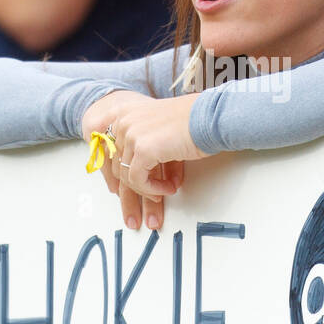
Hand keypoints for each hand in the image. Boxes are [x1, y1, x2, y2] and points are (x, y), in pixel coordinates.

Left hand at [82, 91, 209, 229]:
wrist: (211, 117)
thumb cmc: (194, 122)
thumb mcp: (160, 131)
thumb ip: (146, 146)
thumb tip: (141, 173)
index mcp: (125, 114)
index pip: (112, 152)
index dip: (119, 176)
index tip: (123, 193)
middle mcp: (123, 122)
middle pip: (118, 166)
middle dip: (132, 191)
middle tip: (139, 210)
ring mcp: (131, 134)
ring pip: (127, 176)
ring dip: (147, 189)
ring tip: (164, 192)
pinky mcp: (143, 149)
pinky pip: (138, 180)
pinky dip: (153, 189)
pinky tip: (169, 188)